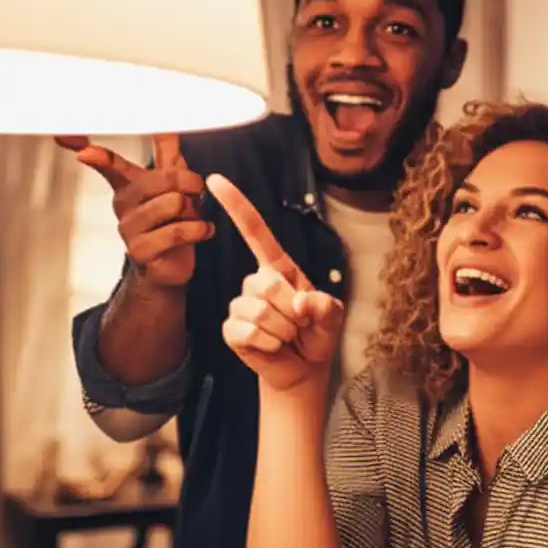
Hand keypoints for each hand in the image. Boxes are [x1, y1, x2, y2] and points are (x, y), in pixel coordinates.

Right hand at [56, 134, 211, 286]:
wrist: (170, 267)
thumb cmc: (172, 222)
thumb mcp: (173, 183)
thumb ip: (168, 152)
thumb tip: (166, 123)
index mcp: (129, 185)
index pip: (111, 165)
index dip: (97, 155)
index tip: (78, 146)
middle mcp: (124, 204)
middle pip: (164, 178)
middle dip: (191, 184)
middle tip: (195, 195)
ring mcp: (128, 229)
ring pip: (175, 203)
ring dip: (195, 211)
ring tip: (192, 219)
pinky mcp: (140, 251)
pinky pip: (179, 230)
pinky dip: (200, 230)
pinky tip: (202, 232)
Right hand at [207, 174, 343, 392]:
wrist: (304, 367)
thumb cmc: (317, 333)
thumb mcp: (333, 315)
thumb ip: (325, 305)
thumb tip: (300, 303)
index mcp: (279, 268)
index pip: (255, 232)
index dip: (236, 206)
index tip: (215, 180)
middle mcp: (256, 281)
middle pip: (266, 283)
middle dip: (292, 309)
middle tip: (300, 323)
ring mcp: (240, 305)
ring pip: (260, 312)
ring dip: (283, 330)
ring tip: (288, 336)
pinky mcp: (231, 329)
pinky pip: (247, 332)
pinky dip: (269, 344)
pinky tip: (272, 347)